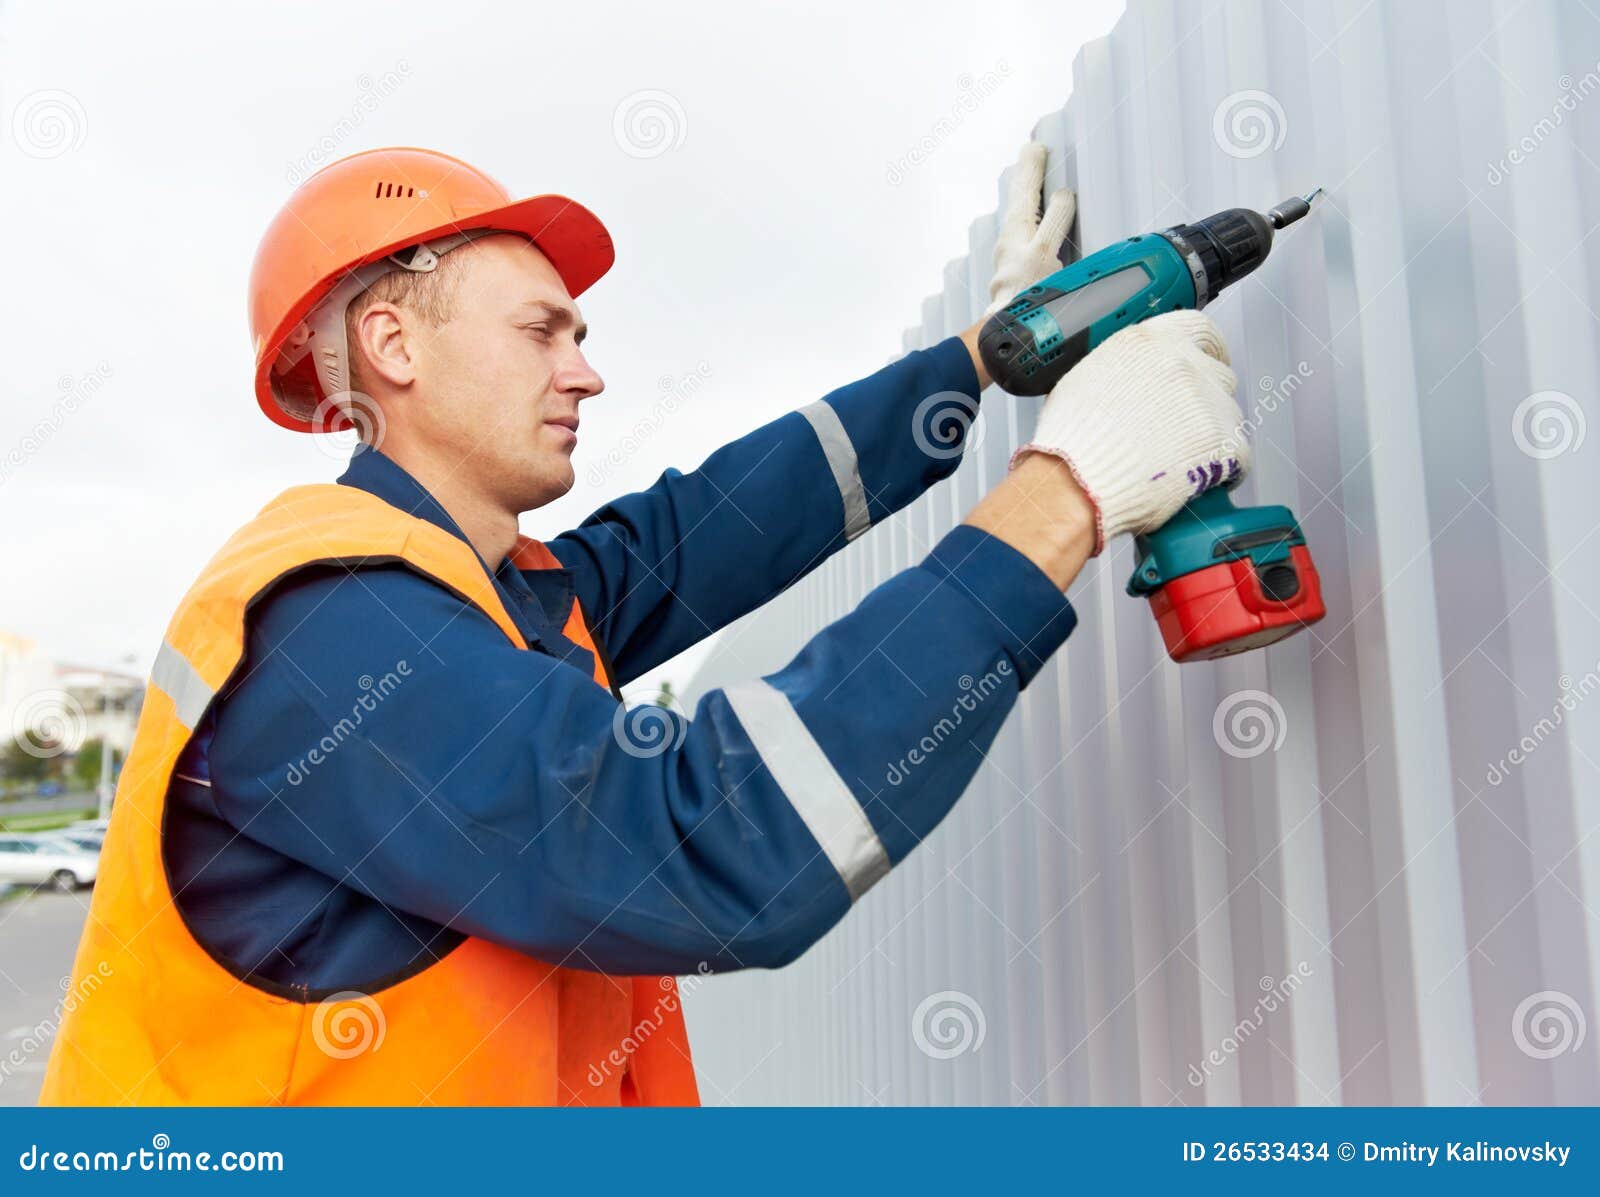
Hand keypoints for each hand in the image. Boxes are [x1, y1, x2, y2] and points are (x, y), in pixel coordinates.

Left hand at [984, 142, 1076, 318]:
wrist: (1010, 326)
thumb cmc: (1026, 292)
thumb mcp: (1045, 250)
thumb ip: (1056, 220)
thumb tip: (1064, 195)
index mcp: (1017, 227)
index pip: (1026, 187)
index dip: (1034, 165)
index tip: (1038, 146)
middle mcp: (1010, 237)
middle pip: (1020, 198)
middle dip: (1028, 174)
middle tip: (1033, 152)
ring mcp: (1012, 253)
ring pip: (1020, 214)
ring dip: (1027, 195)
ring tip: (1032, 179)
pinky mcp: (1017, 268)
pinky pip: (1025, 233)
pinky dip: (1030, 218)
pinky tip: (1034, 222)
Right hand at [1011, 311, 1247, 555]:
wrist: (1077, 481)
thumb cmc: (1072, 441)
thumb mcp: (1086, 379)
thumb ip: (1124, 368)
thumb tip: (1134, 379)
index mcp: (1150, 342)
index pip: (1199, 328)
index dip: (1209, 348)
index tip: (1210, 359)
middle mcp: (1183, 364)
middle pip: (1218, 373)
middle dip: (1207, 398)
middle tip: (1188, 422)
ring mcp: (1207, 401)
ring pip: (1229, 414)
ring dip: (1211, 433)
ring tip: (1177, 457)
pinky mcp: (1223, 441)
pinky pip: (1237, 455)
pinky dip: (1222, 469)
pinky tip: (1194, 478)